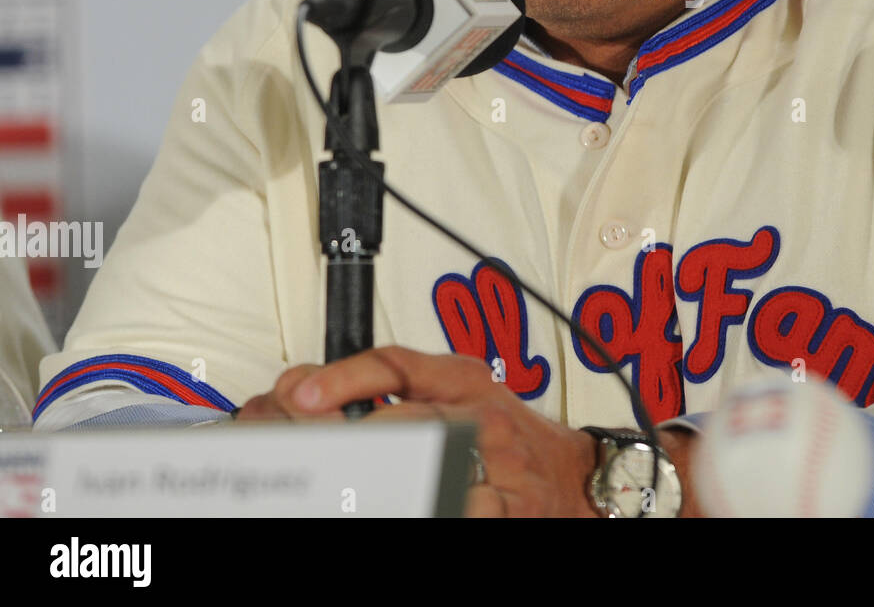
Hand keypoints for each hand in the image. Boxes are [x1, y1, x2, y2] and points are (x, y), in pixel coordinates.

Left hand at [235, 347, 599, 516]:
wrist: (572, 478)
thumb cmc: (509, 436)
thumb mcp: (460, 393)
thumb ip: (397, 387)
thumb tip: (310, 393)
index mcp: (465, 380)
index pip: (398, 364)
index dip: (344, 377)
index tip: (301, 393)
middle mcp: (483, 416)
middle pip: (403, 419)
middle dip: (350, 438)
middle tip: (313, 454)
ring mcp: (498, 466)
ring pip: (424, 467)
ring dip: (378, 479)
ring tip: (346, 486)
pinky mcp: (509, 509)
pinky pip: (456, 507)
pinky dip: (423, 503)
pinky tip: (398, 502)